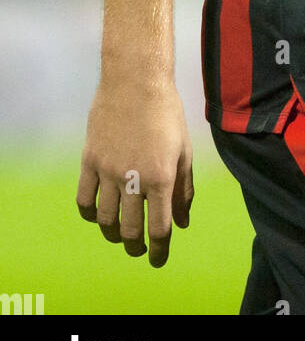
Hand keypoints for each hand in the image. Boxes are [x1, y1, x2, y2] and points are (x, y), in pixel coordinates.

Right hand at [76, 80, 193, 267]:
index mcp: (162, 177)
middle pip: (130, 230)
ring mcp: (108, 170)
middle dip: (136, 247)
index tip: (158, 260)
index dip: (159, 251)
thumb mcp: (184, 150)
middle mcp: (133, 178)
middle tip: (139, 249)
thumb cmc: (166, 114)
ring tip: (120, 234)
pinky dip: (89, 215)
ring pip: (105, 220)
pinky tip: (97, 215)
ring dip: (112, 234)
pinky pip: (83, 200)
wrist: (136, 81)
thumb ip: (184, 190)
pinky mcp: (89, 160)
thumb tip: (183, 223)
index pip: (159, 228)